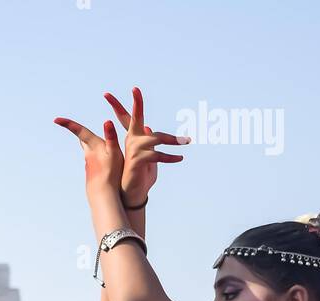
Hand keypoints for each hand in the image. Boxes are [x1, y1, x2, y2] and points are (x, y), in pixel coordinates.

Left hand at [53, 113, 123, 197]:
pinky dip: (97, 159)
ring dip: (90, 145)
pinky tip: (103, 163)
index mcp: (94, 146)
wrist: (103, 197)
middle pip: (82, 140)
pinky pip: (93, 163)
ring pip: (88, 152)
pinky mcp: (91, 174)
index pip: (79, 131)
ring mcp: (89, 165)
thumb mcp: (115, 154)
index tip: (56, 119)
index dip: (68, 123)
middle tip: (72, 126)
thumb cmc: (111, 175)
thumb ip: (111, 137)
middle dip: (79, 132)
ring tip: (94, 141)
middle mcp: (88, 155)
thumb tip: (107, 121)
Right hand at [103, 87, 187, 207]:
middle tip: (134, 89)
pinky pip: (158, 155)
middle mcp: (132, 140)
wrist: (134, 193)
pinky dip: (171, 157)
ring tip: (187, 141)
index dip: (135, 103)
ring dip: (174, 141)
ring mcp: (134, 149)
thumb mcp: (149, 156)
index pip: (134, 117)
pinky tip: (180, 158)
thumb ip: (151, 142)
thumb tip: (151, 128)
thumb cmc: (142, 174)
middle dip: (136, 103)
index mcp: (135, 136)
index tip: (135, 88)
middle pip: (136, 117)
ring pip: (157, 138)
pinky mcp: (138, 160)